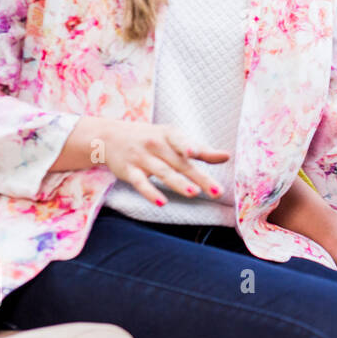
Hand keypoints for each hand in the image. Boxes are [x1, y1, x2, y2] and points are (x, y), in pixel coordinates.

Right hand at [94, 120, 227, 206]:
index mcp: (169, 134)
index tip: (195, 152)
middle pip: (180, 163)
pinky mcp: (129, 172)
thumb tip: (227, 156)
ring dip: (178, 183)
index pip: (181, 141)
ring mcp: (141, 158)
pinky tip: (162, 203)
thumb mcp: (174, 138)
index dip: (188, 146)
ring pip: (163, 172)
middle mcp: (156, 145)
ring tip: (194, 193)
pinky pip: (140, 183)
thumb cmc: (152, 138)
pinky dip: (150, 193)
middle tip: (217, 191)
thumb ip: (200, 149)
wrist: (109, 136)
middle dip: (199, 177)